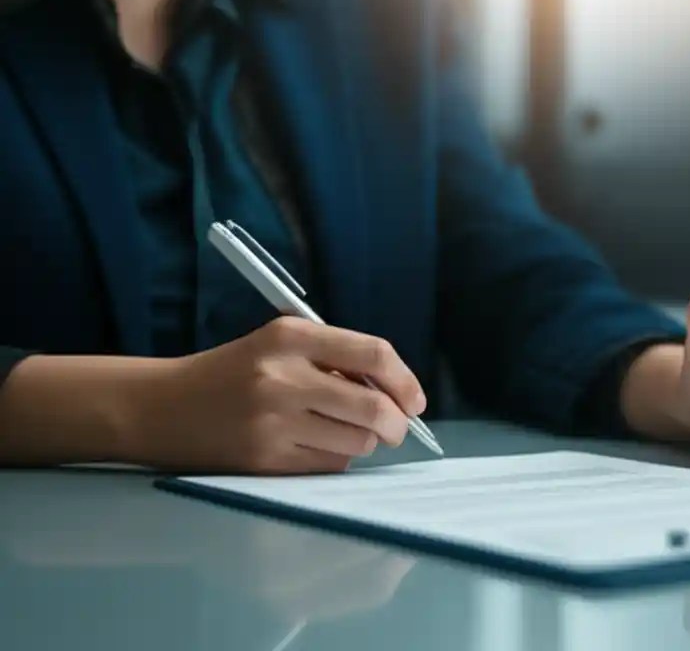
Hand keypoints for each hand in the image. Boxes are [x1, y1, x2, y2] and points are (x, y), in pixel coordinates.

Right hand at [131, 317, 426, 473]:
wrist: (160, 407)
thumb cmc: (231, 374)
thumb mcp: (278, 346)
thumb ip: (335, 359)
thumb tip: (398, 393)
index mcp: (290, 337)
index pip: (373, 355)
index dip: (405, 381)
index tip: (416, 401)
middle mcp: (283, 376)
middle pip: (374, 408)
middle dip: (396, 425)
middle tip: (395, 430)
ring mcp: (273, 421)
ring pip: (357, 442)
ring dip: (361, 442)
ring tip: (335, 431)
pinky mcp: (264, 459)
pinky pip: (329, 465)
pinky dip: (334, 459)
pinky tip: (308, 446)